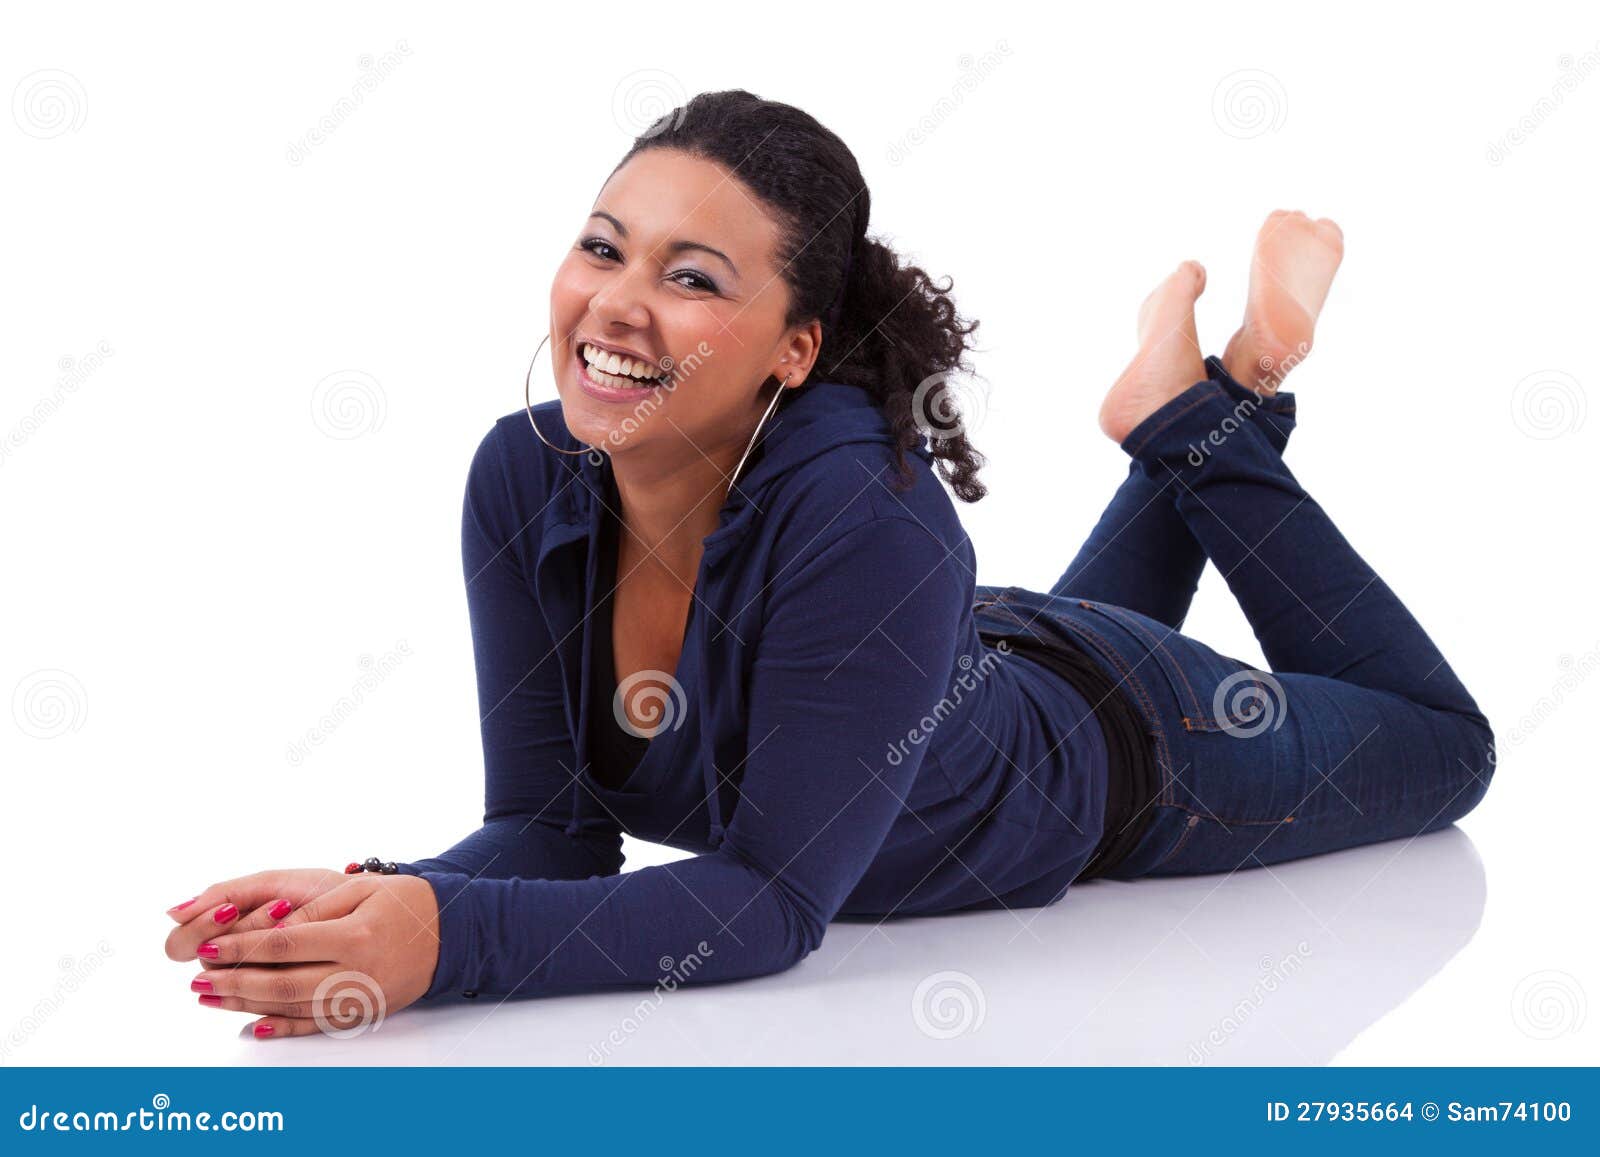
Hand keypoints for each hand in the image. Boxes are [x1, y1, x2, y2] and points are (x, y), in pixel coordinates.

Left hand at [177, 873, 440, 1038]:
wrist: (452, 932)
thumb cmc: (406, 903)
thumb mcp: (361, 889)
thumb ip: (315, 909)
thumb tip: (269, 929)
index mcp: (354, 936)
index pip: (284, 946)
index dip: (242, 948)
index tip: (210, 946)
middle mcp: (357, 973)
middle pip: (282, 983)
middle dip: (235, 981)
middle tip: (199, 977)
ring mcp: (360, 998)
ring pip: (293, 1008)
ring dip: (247, 1004)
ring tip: (212, 997)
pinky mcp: (363, 1013)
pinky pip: (316, 1025)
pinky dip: (283, 1028)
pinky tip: (254, 1023)